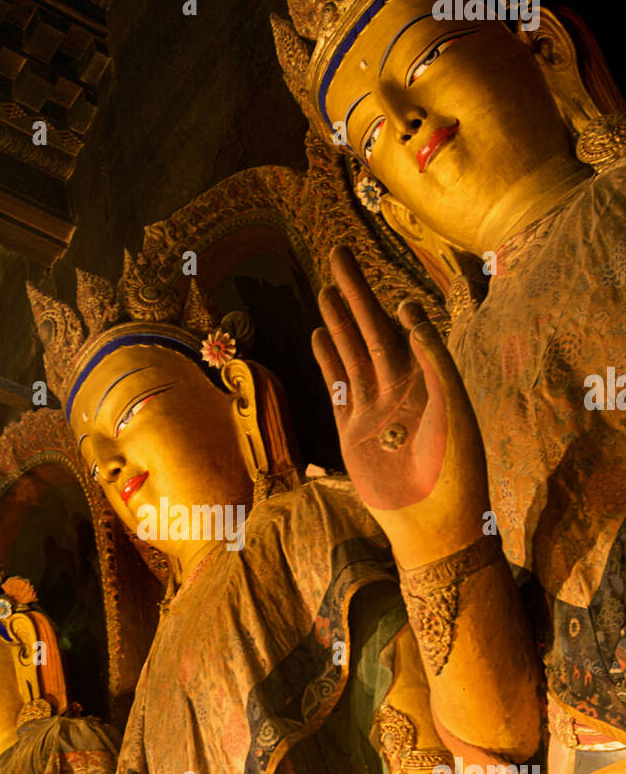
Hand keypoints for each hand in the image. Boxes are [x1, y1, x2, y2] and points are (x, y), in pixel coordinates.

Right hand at [312, 247, 489, 566]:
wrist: (433, 520)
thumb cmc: (453, 465)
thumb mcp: (451, 403)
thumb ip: (431, 356)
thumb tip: (406, 311)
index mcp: (428, 379)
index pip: (403, 328)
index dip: (392, 305)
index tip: (386, 287)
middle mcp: (399, 388)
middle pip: (370, 329)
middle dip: (353, 292)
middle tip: (336, 253)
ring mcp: (372, 407)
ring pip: (351, 352)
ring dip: (337, 320)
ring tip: (324, 289)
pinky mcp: (351, 429)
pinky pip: (337, 385)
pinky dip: (328, 360)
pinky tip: (320, 335)